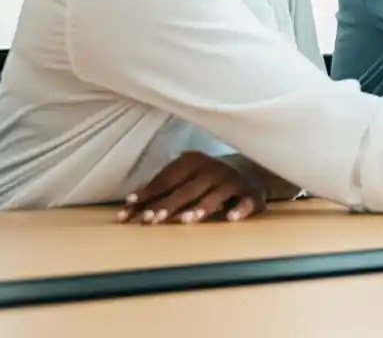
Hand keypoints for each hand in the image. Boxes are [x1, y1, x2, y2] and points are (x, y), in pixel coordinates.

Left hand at [118, 152, 267, 224]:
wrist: (251, 170)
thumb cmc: (207, 178)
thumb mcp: (185, 176)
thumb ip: (162, 188)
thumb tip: (130, 204)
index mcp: (193, 162)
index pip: (167, 179)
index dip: (149, 193)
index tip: (130, 207)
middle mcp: (213, 170)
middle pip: (188, 190)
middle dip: (169, 204)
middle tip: (152, 219)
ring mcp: (233, 181)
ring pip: (215, 196)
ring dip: (200, 208)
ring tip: (185, 220)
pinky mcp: (252, 194)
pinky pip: (246, 202)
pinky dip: (240, 209)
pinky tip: (230, 218)